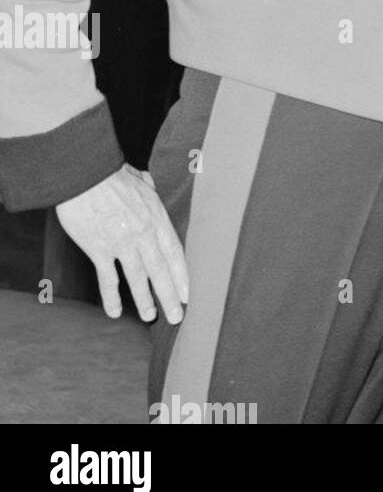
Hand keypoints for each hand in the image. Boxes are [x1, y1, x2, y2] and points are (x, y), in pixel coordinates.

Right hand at [55, 164, 187, 324]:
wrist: (85, 174)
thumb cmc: (111, 174)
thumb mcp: (140, 179)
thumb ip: (149, 188)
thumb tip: (150, 183)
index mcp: (156, 217)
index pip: (174, 252)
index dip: (182, 275)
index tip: (188, 294)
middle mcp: (143, 233)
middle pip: (160, 270)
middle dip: (169, 295)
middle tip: (177, 317)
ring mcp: (122, 243)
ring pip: (137, 277)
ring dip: (145, 300)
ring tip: (151, 317)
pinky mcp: (99, 249)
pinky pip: (108, 278)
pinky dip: (111, 296)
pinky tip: (115, 312)